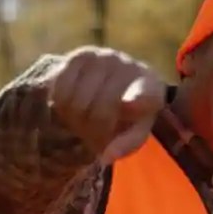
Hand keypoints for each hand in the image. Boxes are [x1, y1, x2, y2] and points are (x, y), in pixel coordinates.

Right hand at [49, 46, 166, 165]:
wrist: (120, 82)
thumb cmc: (131, 114)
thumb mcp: (135, 132)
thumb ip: (126, 145)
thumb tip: (105, 158)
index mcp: (151, 88)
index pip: (144, 94)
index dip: (135, 101)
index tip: (127, 106)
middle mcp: (129, 67)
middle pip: (100, 111)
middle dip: (93, 131)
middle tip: (94, 136)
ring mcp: (105, 58)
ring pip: (77, 102)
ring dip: (75, 121)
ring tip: (83, 123)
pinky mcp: (81, 55)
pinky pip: (61, 89)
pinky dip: (61, 105)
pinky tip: (71, 107)